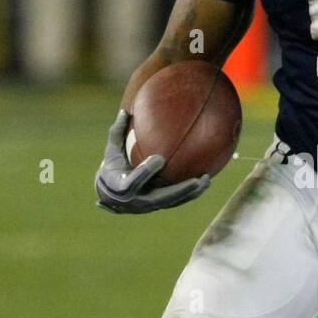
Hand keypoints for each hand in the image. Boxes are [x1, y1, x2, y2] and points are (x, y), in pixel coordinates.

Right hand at [94, 109, 209, 213]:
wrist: (110, 194)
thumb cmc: (112, 166)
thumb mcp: (111, 150)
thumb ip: (117, 132)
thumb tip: (125, 110)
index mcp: (119, 186)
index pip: (132, 182)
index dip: (145, 172)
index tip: (159, 159)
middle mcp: (135, 201)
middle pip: (160, 198)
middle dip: (179, 191)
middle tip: (196, 180)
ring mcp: (148, 206)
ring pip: (172, 202)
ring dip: (190, 193)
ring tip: (207, 180)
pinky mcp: (158, 206)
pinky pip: (177, 202)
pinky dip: (191, 194)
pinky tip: (206, 182)